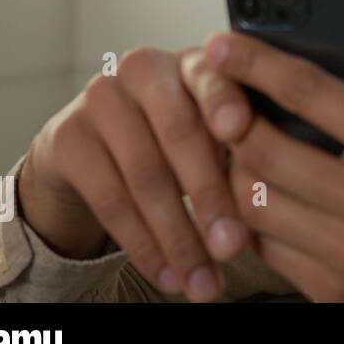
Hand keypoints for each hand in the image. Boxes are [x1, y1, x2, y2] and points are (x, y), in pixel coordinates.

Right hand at [21, 46, 252, 300]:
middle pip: (180, 135)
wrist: (93, 147)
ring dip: (179, 238)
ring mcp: (99, 99)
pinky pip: (110, 200)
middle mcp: (143, 68)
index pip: (212, 77)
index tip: (240, 131)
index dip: (225, 103)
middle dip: (211, 198)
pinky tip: (168, 275)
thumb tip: (277, 198)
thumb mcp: (213, 134)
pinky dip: (144, 246)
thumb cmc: (178, 139)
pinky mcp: (66, 137)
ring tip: (204, 283)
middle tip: (233, 248)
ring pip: (146, 176)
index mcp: (193, 60)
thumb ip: (242, 149)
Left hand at [200, 4, 343, 301]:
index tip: (222, 45)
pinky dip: (256, 218)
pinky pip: (267, 248)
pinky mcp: (335, 290)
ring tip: (241, 146)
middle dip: (230, 119)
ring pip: (253, 203)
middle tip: (224, 100)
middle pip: (261, 151)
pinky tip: (269, 194)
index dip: (256, 64)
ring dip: (237, 170)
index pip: (308, 94)